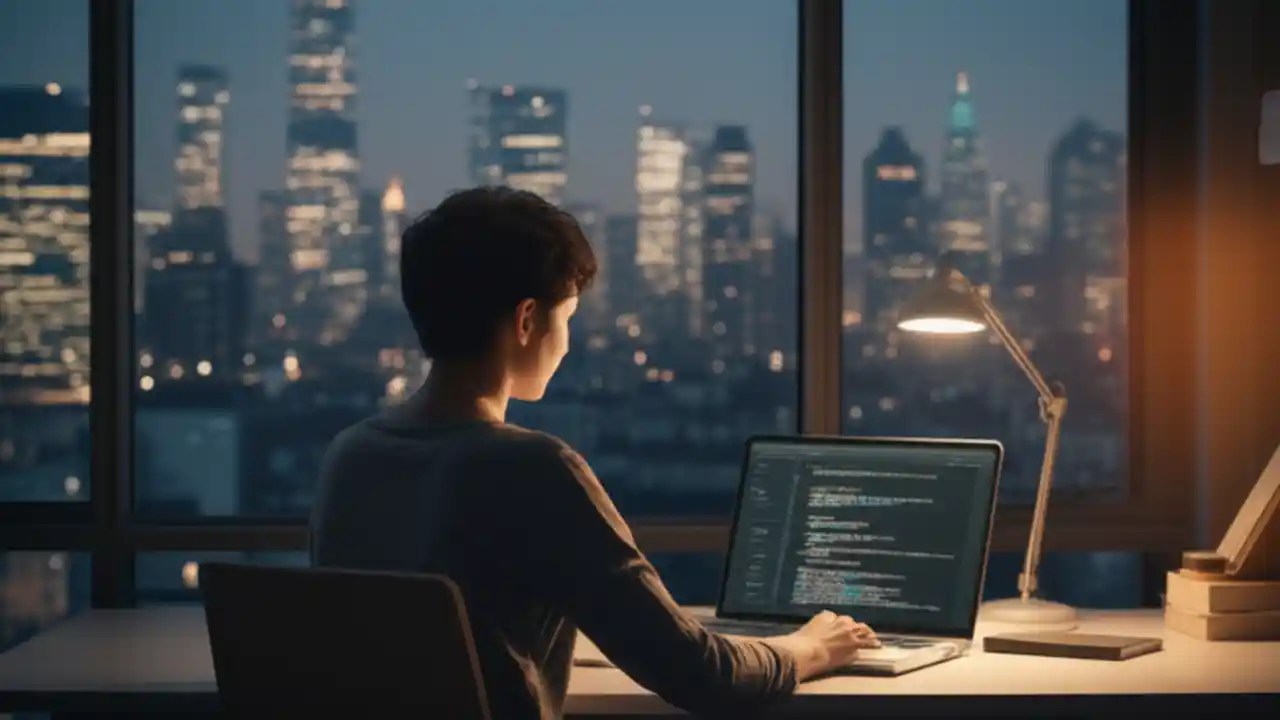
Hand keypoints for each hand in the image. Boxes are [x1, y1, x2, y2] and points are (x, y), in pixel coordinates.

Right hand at [761, 610, 879, 680]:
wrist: (807, 652)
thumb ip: (808, 630)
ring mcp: (848, 635)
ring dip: (867, 634)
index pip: (835, 617)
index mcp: (825, 616)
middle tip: (857, 631)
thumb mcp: (801, 631)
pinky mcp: (854, 647)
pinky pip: (866, 644)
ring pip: (862, 631)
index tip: (838, 628)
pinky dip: (871, 644)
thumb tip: (804, 634)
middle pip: (850, 622)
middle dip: (854, 627)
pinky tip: (877, 646)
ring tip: (873, 637)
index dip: (838, 624)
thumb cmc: (799, 644)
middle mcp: (839, 622)